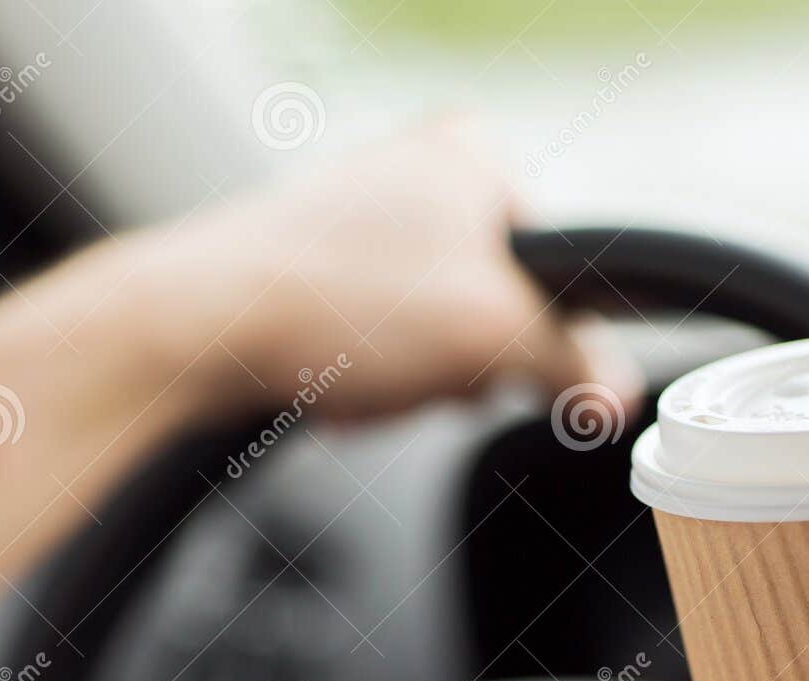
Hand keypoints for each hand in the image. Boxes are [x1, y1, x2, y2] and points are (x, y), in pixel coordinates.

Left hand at [114, 120, 640, 424]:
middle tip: (421, 374)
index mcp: (471, 157)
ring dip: (411, 380)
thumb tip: (613, 395)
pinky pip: (379, 342)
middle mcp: (416, 175)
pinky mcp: (318, 270)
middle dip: (460, 364)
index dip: (540, 337)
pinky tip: (335, 385)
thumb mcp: (490, 335)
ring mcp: (362, 221)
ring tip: (366, 379)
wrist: (195, 328)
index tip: (508, 372)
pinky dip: (366, 376)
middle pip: (495, 307)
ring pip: (434, 334)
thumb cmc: (331, 300)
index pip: (559, 269)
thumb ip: (571, 364)